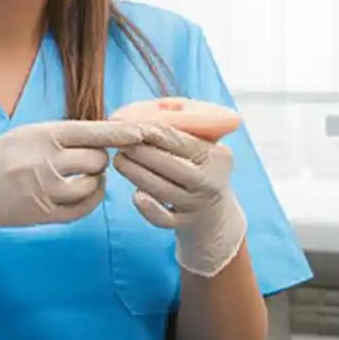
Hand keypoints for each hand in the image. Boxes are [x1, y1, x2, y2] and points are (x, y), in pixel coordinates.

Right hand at [0, 120, 146, 269]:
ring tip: (81, 176)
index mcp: (42, 136)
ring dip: (94, 181)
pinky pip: (83, 208)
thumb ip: (65, 135)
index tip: (145, 133)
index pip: (92, 131)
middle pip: (97, 160)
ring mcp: (44, 190)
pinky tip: (84, 192)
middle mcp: (44, 161)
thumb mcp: (29, 134)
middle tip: (88, 160)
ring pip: (93, 185)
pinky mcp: (45, 213)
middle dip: (99, 160)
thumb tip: (107, 135)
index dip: (121, 133)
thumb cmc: (3, 157)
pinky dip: (90, 199)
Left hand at [112, 125, 246, 276]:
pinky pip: (163, 218)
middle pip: (170, 164)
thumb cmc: (200, 168)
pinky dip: (148, 208)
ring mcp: (198, 205)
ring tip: (120, 159)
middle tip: (119, 141)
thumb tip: (138, 115)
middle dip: (140, 150)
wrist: (215, 213)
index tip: (128, 123)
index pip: (179, 139)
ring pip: (162, 189)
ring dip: (136, 173)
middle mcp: (211, 181)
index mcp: (219, 156)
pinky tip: (136, 195)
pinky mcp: (185, 224)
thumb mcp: (203, 146)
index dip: (150, 130)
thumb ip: (180, 128)